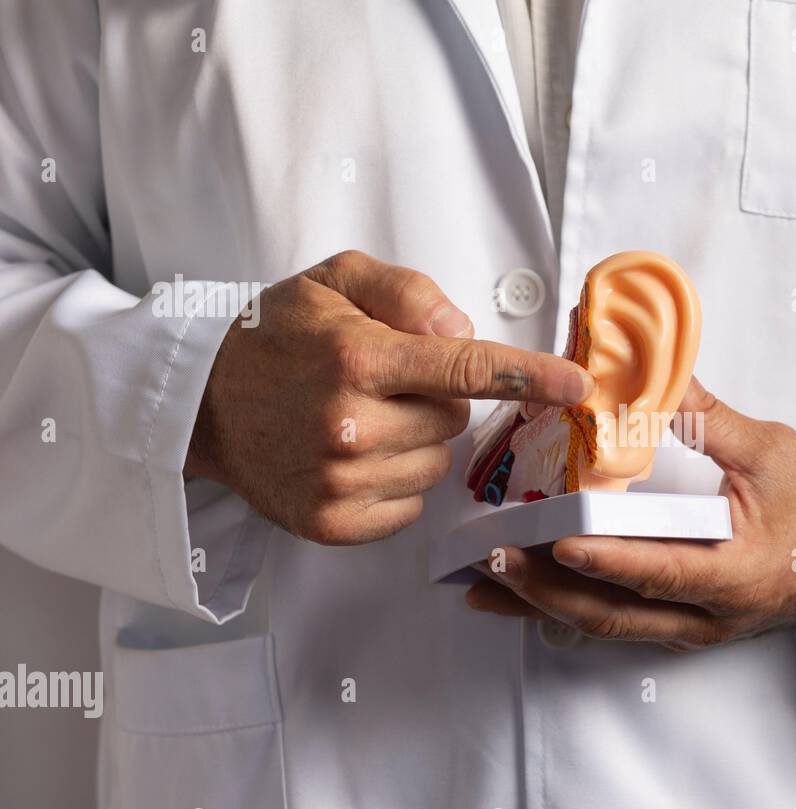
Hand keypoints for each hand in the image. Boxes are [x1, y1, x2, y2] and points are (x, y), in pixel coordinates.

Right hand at [185, 250, 592, 544]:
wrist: (202, 404)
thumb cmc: (276, 338)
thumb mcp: (335, 281)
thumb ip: (407, 293)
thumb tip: (463, 332)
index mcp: (358, 358)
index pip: (466, 370)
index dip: (529, 378)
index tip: (576, 386)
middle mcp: (349, 424)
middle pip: (455, 421)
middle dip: (433, 401)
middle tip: (379, 385)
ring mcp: (340, 481)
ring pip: (436, 466)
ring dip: (414, 443)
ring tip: (356, 420)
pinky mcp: (332, 523)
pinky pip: (409, 506)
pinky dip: (394, 483)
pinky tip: (351, 458)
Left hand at [465, 379, 795, 647]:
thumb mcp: (769, 449)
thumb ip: (704, 416)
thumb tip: (648, 370)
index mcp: (737, 572)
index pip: (662, 569)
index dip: (608, 559)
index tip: (556, 543)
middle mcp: (711, 614)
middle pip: (617, 613)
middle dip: (548, 590)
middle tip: (491, 562)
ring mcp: (696, 628)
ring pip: (610, 625)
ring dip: (545, 605)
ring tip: (484, 587)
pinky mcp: (686, 625)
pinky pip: (620, 623)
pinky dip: (570, 608)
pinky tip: (528, 596)